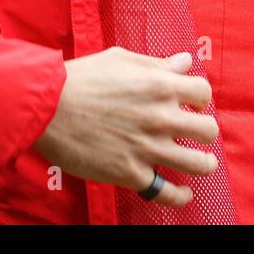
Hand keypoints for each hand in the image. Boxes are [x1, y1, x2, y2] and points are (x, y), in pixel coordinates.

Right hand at [31, 48, 218, 206]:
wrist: (46, 107)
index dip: (199, 98)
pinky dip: (179, 195)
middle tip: (192, 132)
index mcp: (160, 85)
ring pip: (198, 164)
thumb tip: (184, 62)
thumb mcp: (121, 59)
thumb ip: (156, 63)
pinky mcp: (130, 173)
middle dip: (203, 130)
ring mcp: (148, 148)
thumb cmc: (81, 78)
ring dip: (203, 163)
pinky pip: (166, 191)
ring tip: (201, 162)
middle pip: (208, 130)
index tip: (191, 103)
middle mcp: (160, 117)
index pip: (203, 93)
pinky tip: (183, 192)